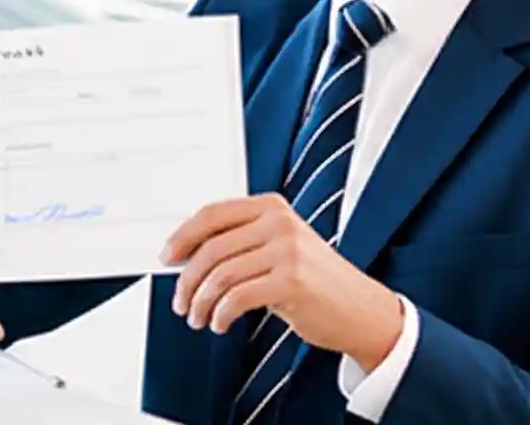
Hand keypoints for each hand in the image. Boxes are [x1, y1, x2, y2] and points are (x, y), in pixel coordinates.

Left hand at [160, 194, 402, 370]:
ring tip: (197, 317)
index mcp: (271, 207)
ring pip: (220, 275)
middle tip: (181, 302)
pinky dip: (220, 314)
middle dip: (187, 280)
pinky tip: (219, 323)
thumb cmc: (315, 282)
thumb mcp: (279, 249)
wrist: (362, 310)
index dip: (182, 237)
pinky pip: (236, 298)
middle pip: (210, 248)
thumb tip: (185, 257)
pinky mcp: (291, 281)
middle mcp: (279, 223)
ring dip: (200, 302)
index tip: (168, 258)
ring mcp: (287, 251)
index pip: (211, 214)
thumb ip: (240, 244)